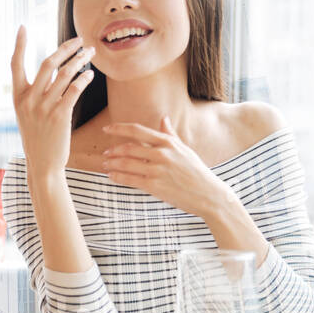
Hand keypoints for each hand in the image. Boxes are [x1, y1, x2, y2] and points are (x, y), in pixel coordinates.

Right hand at [11, 27, 94, 179]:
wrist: (43, 164)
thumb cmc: (38, 139)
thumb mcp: (27, 115)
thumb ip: (34, 95)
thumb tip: (50, 73)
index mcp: (18, 98)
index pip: (15, 64)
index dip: (19, 44)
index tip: (23, 27)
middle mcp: (29, 100)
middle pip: (48, 63)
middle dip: (66, 48)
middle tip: (80, 40)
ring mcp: (43, 108)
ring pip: (64, 74)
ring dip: (80, 60)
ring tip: (90, 53)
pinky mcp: (59, 116)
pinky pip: (74, 90)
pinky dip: (83, 78)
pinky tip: (90, 74)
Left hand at [102, 116, 231, 219]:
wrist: (208, 194)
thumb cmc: (196, 171)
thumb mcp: (184, 149)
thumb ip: (170, 134)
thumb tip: (163, 118)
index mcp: (167, 142)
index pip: (138, 130)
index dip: (119, 128)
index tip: (107, 128)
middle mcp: (162, 154)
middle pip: (128, 148)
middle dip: (113, 150)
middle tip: (105, 153)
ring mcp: (157, 170)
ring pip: (126, 163)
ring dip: (112, 163)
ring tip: (105, 164)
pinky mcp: (155, 186)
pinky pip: (130, 179)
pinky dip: (117, 176)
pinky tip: (111, 175)